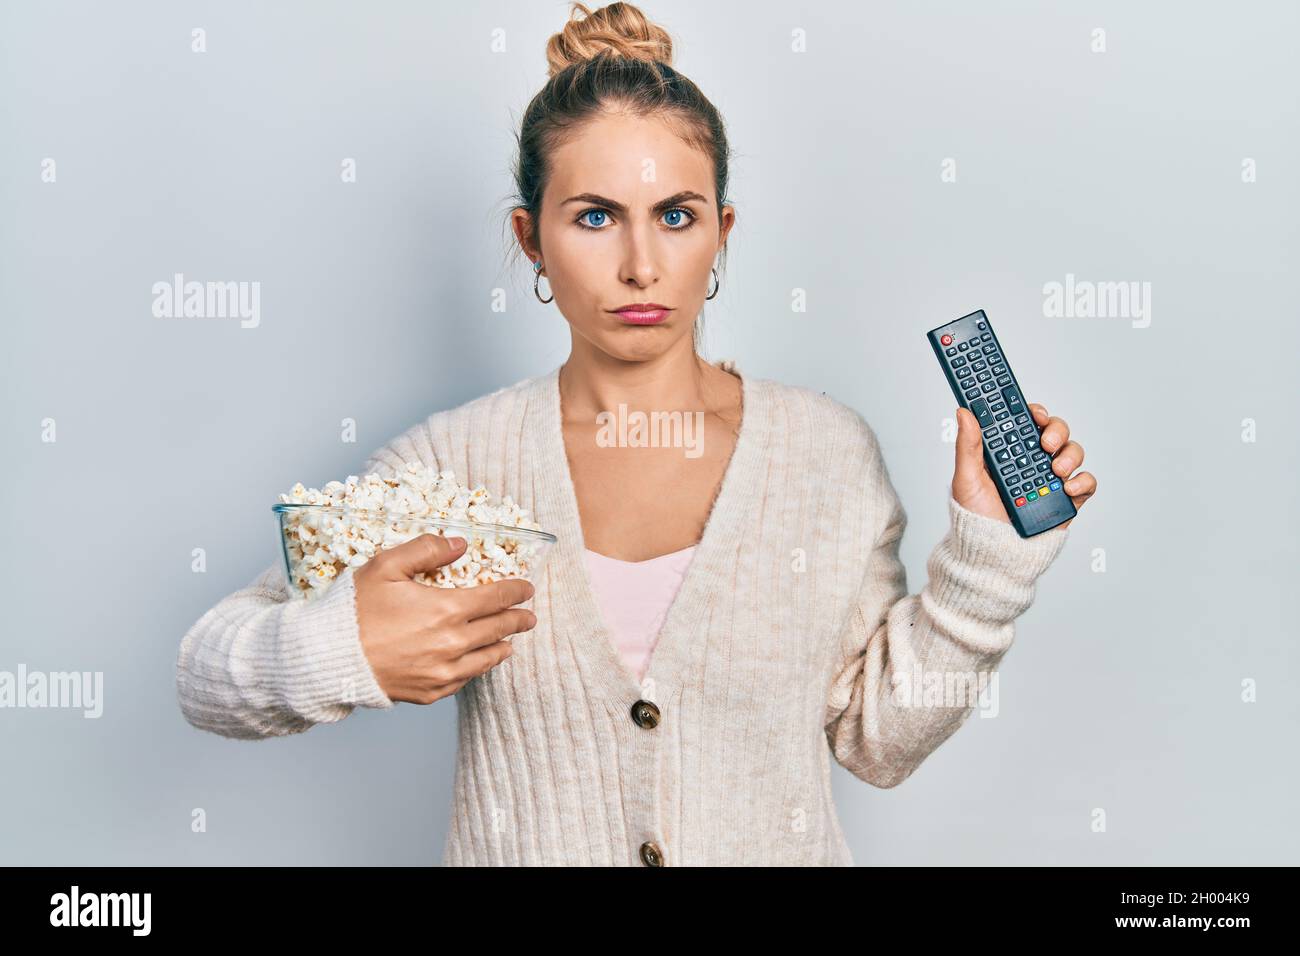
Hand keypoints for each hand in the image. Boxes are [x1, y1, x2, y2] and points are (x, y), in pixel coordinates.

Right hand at [352, 534, 537, 703]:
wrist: (328, 658)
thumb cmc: (354, 610)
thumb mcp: (386, 566)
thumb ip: (426, 549)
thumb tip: (460, 543)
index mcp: (447, 610)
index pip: (496, 598)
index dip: (516, 591)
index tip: (527, 588)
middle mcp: (453, 644)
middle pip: (499, 629)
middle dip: (518, 620)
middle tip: (528, 616)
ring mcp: (443, 672)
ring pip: (488, 659)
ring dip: (503, 646)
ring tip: (510, 642)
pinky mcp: (431, 692)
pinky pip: (465, 679)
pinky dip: (477, 668)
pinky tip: (478, 662)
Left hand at [952, 403, 1096, 528]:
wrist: (992, 554)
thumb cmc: (976, 517)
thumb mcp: (967, 479)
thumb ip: (968, 446)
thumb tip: (964, 412)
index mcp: (1009, 452)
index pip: (1025, 423)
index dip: (1034, 412)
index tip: (1035, 413)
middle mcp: (1032, 461)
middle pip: (1054, 432)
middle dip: (1055, 430)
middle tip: (1046, 443)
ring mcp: (1051, 479)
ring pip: (1072, 453)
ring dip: (1069, 455)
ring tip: (1056, 470)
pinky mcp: (1066, 500)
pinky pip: (1086, 483)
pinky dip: (1082, 481)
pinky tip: (1067, 488)